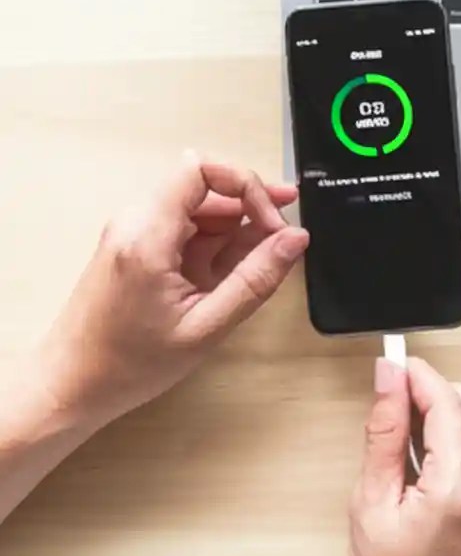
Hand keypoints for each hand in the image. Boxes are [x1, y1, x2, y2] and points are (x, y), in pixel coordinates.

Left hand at [38, 152, 309, 427]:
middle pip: (205, 187)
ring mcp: (134, 234)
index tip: (274, 224)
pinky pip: (186, 229)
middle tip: (285, 237)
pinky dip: (217, 244)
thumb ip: (255, 279)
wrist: (71, 386)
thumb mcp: (206, 326)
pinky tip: (234, 273)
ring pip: (199, 208)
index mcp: (147, 236)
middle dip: (251, 207)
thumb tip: (295, 239)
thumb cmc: (128, 365)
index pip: (202, 169)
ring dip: (237, 229)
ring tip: (262, 264)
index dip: (248, 186)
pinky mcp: (137, 248)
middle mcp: (135, 223)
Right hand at [350, 358, 460, 555]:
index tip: (394, 363)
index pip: (447, 402)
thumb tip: (388, 381)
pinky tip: (427, 471)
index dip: (418, 375)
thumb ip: (383, 435)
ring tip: (404, 451)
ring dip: (446, 421)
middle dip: (432, 394)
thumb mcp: (371, 506)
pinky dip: (459, 448)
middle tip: (392, 403)